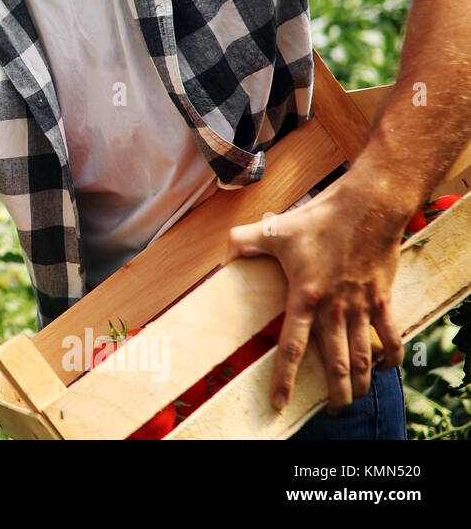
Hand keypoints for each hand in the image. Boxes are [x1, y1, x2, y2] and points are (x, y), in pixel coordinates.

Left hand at [226, 173, 404, 412]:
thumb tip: (225, 247)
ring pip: (363, 354)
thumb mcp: (275, 228)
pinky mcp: (382, 296)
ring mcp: (361, 303)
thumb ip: (245, 240)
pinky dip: (390, 354)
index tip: (280, 402)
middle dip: (334, 391)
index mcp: (305, 296)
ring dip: (361, 380)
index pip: (293, 347)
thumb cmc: (321, 218)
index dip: (285, 378)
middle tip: (331, 411)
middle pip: (335, 361)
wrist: (369, 206)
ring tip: (355, 399)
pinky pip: (390, 333)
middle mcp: (335, 307)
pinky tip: (385, 368)